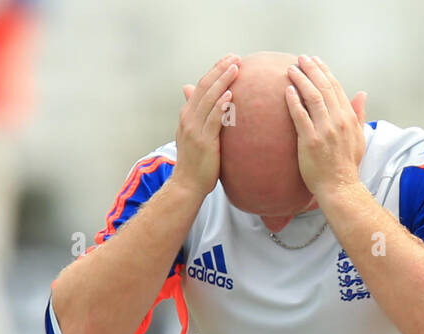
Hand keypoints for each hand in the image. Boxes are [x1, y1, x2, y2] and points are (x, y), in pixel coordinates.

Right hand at [172, 54, 240, 199]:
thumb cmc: (195, 161)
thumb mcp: (193, 134)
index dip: (216, 71)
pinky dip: (221, 106)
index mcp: (187, 114)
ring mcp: (195, 129)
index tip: (230, 60)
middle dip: (221, 70)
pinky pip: (213, 119)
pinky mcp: (204, 141)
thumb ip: (197, 114)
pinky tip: (230, 95)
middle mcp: (188, 118)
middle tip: (236, 58)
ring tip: (236, 69)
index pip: (202, 86)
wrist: (187, 184)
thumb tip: (193, 93)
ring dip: (223, 82)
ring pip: (209, 99)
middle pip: (205, 87)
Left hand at [285, 55, 366, 200]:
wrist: (340, 188)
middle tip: (300, 59)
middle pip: (324, 88)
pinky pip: (300, 115)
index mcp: (349, 119)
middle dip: (311, 70)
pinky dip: (294, 101)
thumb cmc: (347, 165)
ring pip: (312, 97)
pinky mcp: (310, 141)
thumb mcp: (359, 137)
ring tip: (291, 70)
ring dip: (301, 80)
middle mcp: (338, 121)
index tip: (315, 61)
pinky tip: (287, 90)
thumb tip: (362, 94)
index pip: (336, 88)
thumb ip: (359, 114)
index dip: (324, 72)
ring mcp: (324, 130)